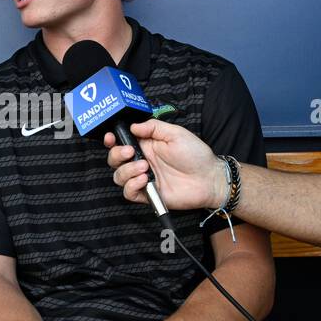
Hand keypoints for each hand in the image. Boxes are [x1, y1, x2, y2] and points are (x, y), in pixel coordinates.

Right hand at [103, 119, 225, 211]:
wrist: (209, 178)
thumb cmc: (196, 155)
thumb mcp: (176, 133)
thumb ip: (153, 127)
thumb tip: (133, 126)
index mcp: (147, 145)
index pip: (122, 142)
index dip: (112, 140)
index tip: (111, 138)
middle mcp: (142, 161)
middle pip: (115, 160)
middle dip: (117, 155)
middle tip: (130, 152)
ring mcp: (144, 178)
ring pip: (119, 176)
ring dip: (126, 171)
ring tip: (144, 168)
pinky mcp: (148, 194)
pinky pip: (129, 193)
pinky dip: (131, 186)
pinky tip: (144, 180)